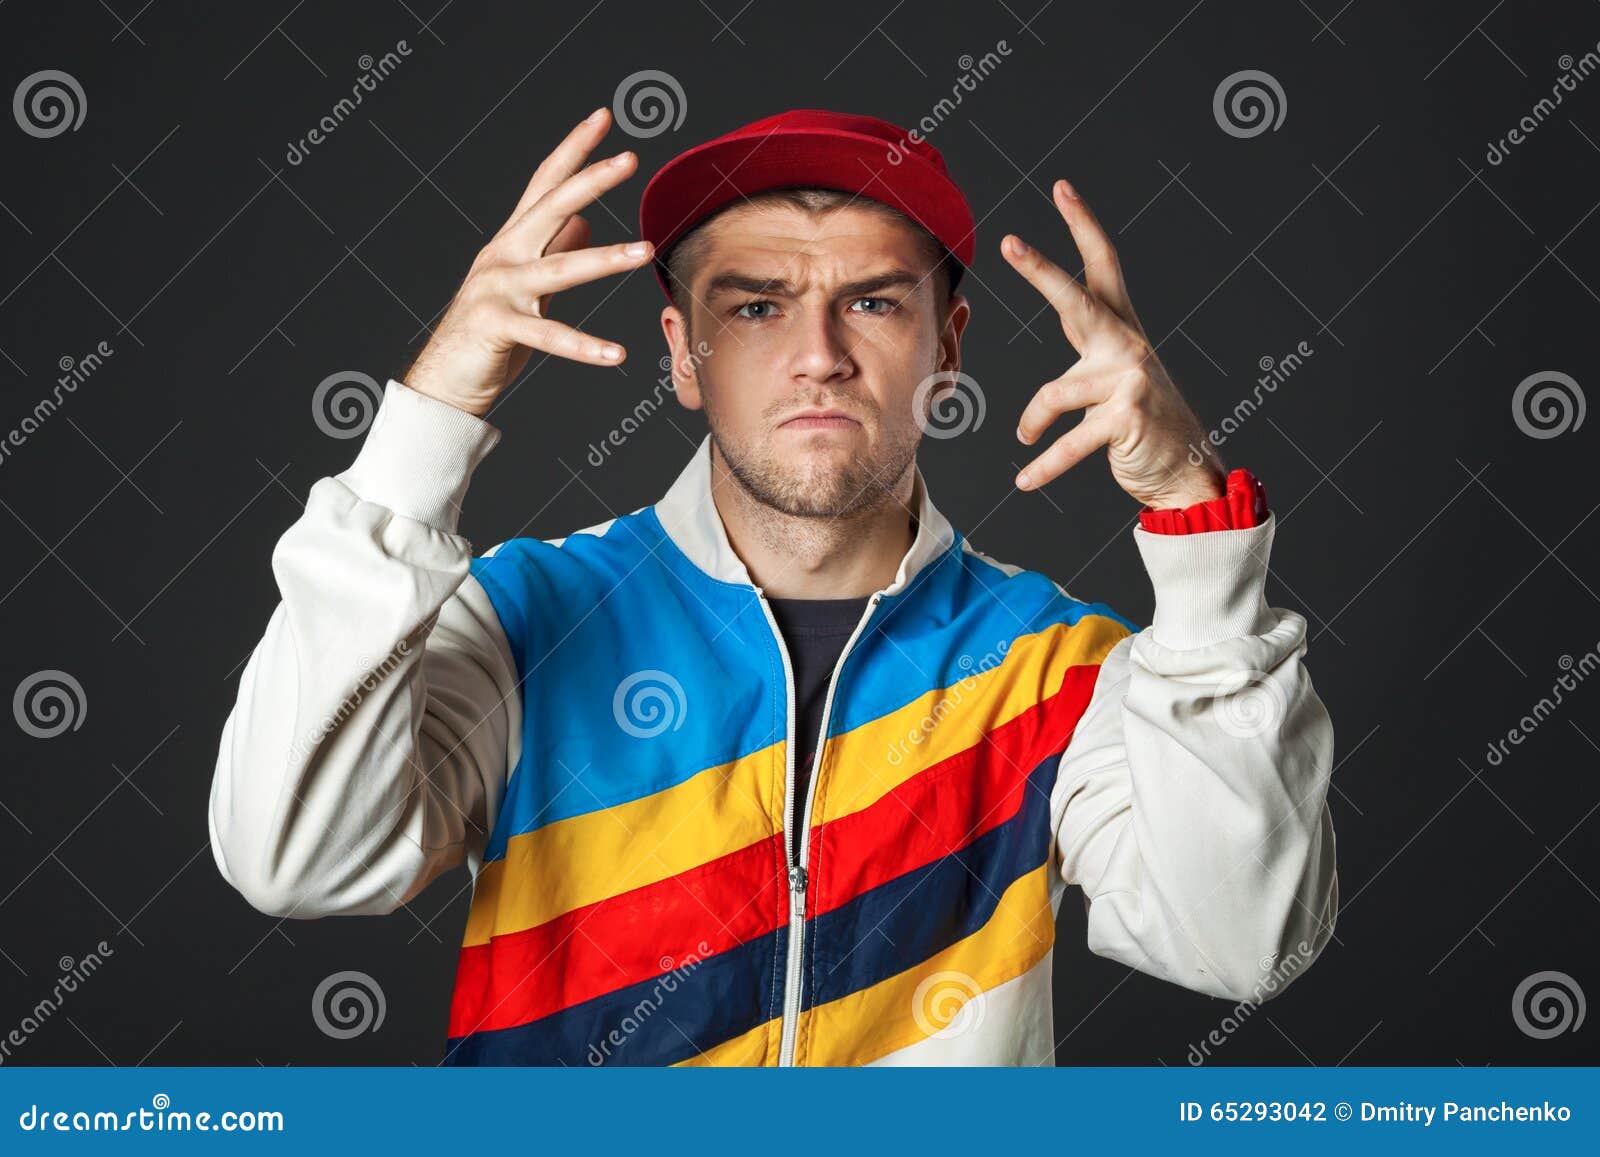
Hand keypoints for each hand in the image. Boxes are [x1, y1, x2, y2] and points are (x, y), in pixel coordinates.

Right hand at [402, 106, 653, 416]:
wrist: (443, 380)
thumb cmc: (489, 335)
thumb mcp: (526, 287)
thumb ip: (552, 252)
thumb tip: (584, 223)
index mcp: (512, 241)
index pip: (546, 184)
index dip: (573, 149)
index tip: (603, 118)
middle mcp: (503, 256)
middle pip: (550, 207)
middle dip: (591, 180)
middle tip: (629, 158)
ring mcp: (496, 289)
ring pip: (558, 269)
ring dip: (605, 258)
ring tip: (646, 251)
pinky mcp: (496, 327)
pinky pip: (548, 336)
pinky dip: (585, 347)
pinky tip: (617, 355)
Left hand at [1002, 179, 1225, 509]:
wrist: (1186, 469)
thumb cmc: (1140, 423)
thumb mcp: (1110, 383)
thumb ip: (1080, 366)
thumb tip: (1035, 391)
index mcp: (1120, 330)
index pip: (1101, 267)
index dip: (1083, 225)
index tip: (1062, 187)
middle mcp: (1126, 345)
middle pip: (1076, 300)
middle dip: (1040, 270)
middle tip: (1008, 242)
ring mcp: (1130, 379)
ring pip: (1055, 393)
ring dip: (1034, 422)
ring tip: (1025, 440)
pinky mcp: (1127, 417)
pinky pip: (1068, 441)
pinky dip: (1044, 464)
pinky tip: (1025, 481)